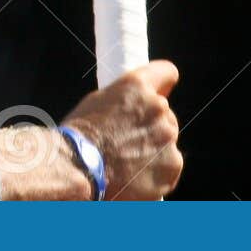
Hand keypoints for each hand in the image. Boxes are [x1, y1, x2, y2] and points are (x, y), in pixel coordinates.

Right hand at [63, 60, 181, 199]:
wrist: (77, 169)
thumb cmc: (80, 136)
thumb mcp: (98, 102)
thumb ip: (125, 101)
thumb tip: (134, 108)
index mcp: (138, 86)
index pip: (167, 72)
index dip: (162, 84)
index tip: (159, 93)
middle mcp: (158, 108)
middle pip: (165, 114)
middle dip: (151, 124)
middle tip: (129, 141)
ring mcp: (168, 138)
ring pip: (167, 141)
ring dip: (154, 149)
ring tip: (128, 164)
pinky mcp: (172, 165)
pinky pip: (169, 166)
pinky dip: (156, 172)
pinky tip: (135, 178)